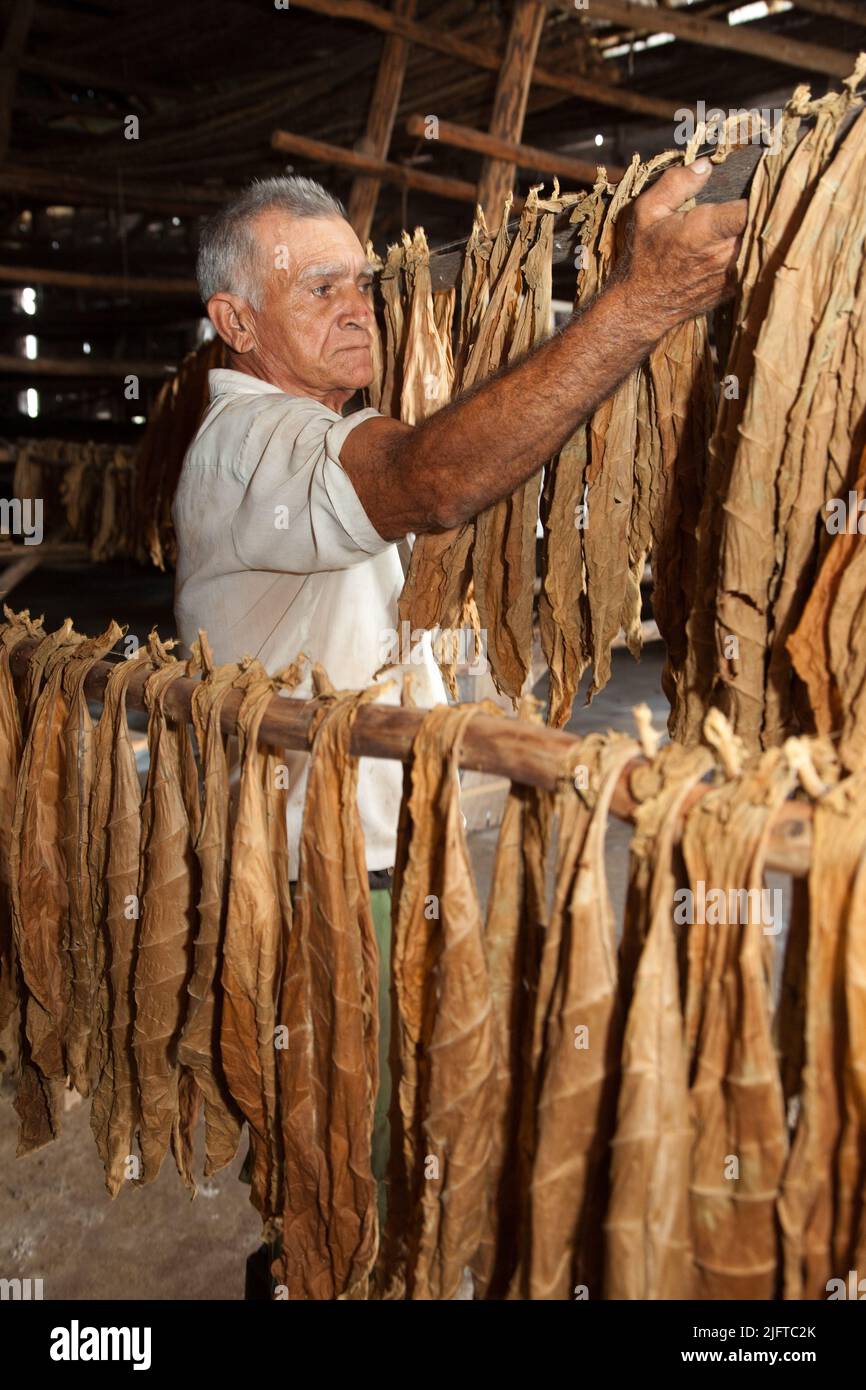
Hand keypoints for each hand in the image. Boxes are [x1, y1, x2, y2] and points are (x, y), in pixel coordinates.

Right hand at [617, 159, 746, 334]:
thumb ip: (676, 183)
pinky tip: (743, 241)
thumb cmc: (644, 256)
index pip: (751, 207)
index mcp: (706, 230)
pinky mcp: (735, 287)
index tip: (761, 182)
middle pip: (763, 224)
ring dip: (762, 229)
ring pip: (762, 244)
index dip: (762, 192)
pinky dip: (754, 250)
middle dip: (765, 208)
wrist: (643, 305)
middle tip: (763, 195)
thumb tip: (707, 165)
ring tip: (760, 215)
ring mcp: (732, 274)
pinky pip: (755, 262)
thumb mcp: (648, 211)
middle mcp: (724, 254)